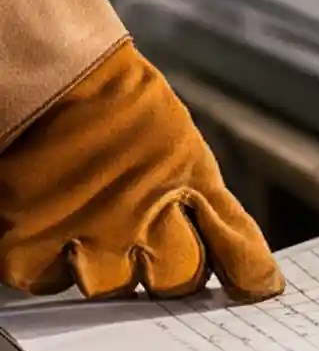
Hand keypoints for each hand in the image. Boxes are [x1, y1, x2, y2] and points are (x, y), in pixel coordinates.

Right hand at [0, 0, 280, 301]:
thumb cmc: (100, 84)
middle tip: (153, 251)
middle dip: (171, 271)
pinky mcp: (28, 238)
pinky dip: (49, 265)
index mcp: (187, 175)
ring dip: (107, 270)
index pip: (236, 242)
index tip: (258, 288)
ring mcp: (87, 227)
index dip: (250, 272)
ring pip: (113, 287)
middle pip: (178, 279)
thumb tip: (210, 236)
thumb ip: (188, 185)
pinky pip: (48, 280)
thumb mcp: (170, 131)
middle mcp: (143, 209)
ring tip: (90, 232)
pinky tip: (49, 234)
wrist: (37, 62)